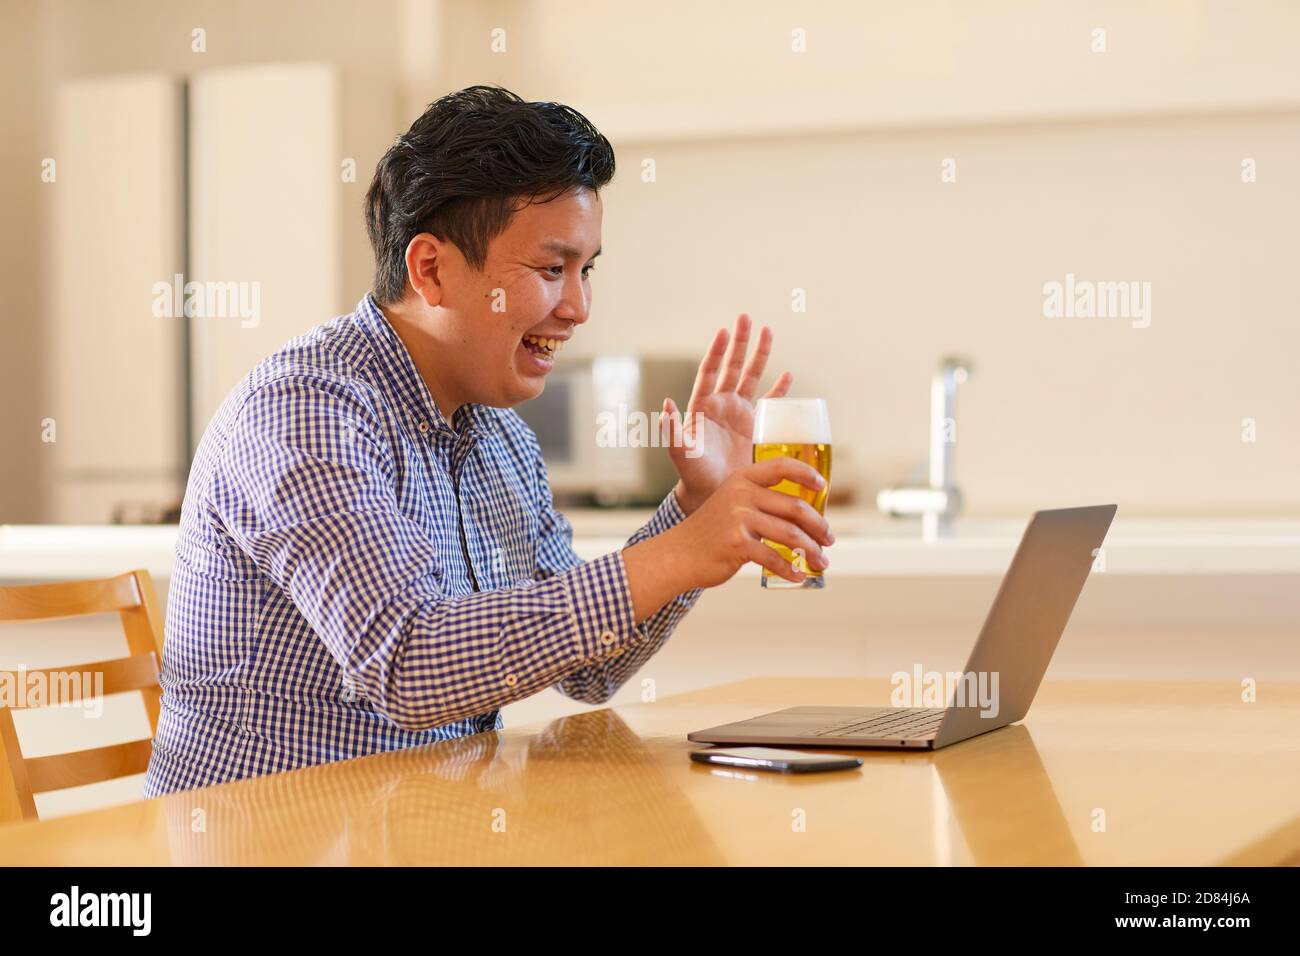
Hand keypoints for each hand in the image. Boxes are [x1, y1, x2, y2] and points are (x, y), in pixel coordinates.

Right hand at [623, 458, 834, 618]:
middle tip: (829, 539)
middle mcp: (741, 493)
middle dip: (818, 525)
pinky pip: (773, 557)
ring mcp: (738, 518)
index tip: (823, 486)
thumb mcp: (732, 504)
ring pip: (789, 533)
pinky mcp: (737, 543)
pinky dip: (789, 569)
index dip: (806, 473)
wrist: (679, 554)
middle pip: (794, 506)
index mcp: (742, 479)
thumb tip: (805, 517)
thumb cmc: (712, 532)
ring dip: (811, 550)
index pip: (781, 467)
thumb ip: (760, 502)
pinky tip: (798, 576)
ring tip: (821, 561)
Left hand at [660, 314, 791, 513]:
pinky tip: (788, 375)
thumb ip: (671, 430)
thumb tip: (665, 404)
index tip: (724, 330)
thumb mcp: (680, 453)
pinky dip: (779, 390)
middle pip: (732, 366)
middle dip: (740, 342)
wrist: (711, 494)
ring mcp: (739, 414)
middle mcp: (721, 405)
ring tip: (768, 331)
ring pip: (752, 377)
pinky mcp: (755, 428)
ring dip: (759, 355)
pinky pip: (770, 404)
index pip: (710, 371)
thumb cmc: (692, 474)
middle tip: (746, 316)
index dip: (717, 351)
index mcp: (703, 407)